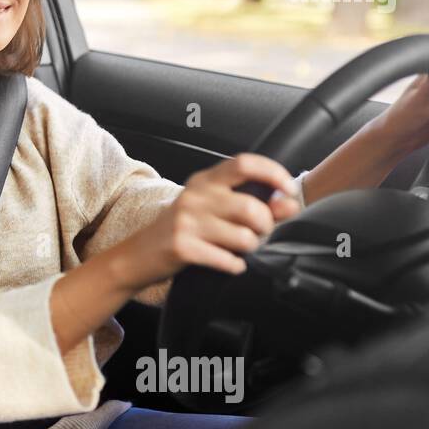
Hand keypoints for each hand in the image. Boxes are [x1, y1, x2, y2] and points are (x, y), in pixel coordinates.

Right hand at [119, 153, 300, 285]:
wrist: (138, 254)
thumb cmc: (183, 229)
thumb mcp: (214, 210)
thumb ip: (255, 204)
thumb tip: (290, 204)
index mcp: (205, 181)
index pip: (245, 163)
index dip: (273, 173)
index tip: (288, 189)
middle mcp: (195, 196)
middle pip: (251, 207)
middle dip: (266, 225)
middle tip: (259, 233)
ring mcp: (187, 221)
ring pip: (244, 237)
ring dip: (251, 248)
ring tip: (240, 249)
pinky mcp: (183, 247)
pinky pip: (228, 259)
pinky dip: (235, 265)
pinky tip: (229, 263)